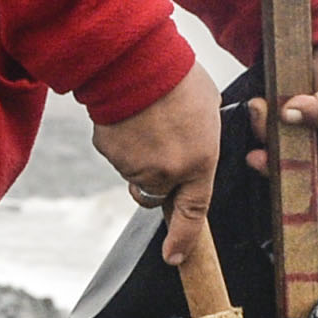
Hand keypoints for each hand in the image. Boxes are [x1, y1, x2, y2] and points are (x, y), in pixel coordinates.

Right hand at [94, 68, 224, 272]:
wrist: (136, 59)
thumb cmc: (178, 77)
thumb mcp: (208, 110)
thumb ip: (200, 142)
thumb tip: (188, 153)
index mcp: (199, 161)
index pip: (194, 211)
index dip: (184, 239)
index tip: (174, 258)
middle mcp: (167, 172)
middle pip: (157, 191)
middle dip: (158, 175)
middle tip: (161, 138)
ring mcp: (135, 165)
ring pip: (135, 173)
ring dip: (139, 153)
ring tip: (147, 115)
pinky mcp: (109, 153)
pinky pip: (116, 155)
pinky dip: (121, 140)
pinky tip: (128, 114)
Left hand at [243, 44, 317, 185]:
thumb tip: (290, 116)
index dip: (298, 183)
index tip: (275, 177)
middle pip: (291, 165)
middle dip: (272, 157)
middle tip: (255, 154)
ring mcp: (296, 131)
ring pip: (274, 146)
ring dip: (262, 131)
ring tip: (259, 107)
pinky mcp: (279, 118)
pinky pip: (265, 127)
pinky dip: (259, 118)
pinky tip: (258, 105)